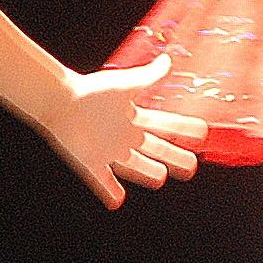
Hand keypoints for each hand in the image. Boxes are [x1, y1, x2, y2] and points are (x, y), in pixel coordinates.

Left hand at [41, 55, 207, 207]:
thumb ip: (149, 76)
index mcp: (136, 117)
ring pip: (135, 166)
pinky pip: (102, 180)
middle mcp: (126, 135)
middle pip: (157, 150)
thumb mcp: (126, 84)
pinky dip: (109, 192)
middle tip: (191, 166)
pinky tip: (117, 202)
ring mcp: (109, 150)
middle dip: (175, 158)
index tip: (201, 133)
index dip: (184, 129)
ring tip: (161, 179)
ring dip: (149, 173)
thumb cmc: (92, 90)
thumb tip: (168, 61)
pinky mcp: (91, 161)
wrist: (60, 101)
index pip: (167, 125)